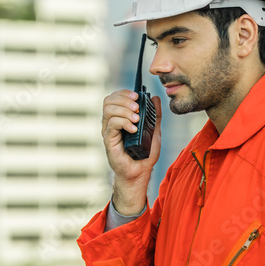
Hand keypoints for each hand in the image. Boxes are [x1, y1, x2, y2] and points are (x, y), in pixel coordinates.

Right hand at [101, 90, 161, 213]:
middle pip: (109, 101)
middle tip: (137, 107)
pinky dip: (124, 122)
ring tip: (137, 119)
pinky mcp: (108, 140)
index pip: (115, 97)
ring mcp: (108, 131)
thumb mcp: (154, 131)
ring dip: (125, 111)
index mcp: (119, 118)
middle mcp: (111, 123)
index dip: (124, 93)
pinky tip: (133, 129)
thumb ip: (155, 115)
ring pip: (109, 110)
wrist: (140, 172)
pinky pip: (112, 124)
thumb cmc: (145, 154)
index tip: (137, 97)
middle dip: (124, 99)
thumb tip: (155, 98)